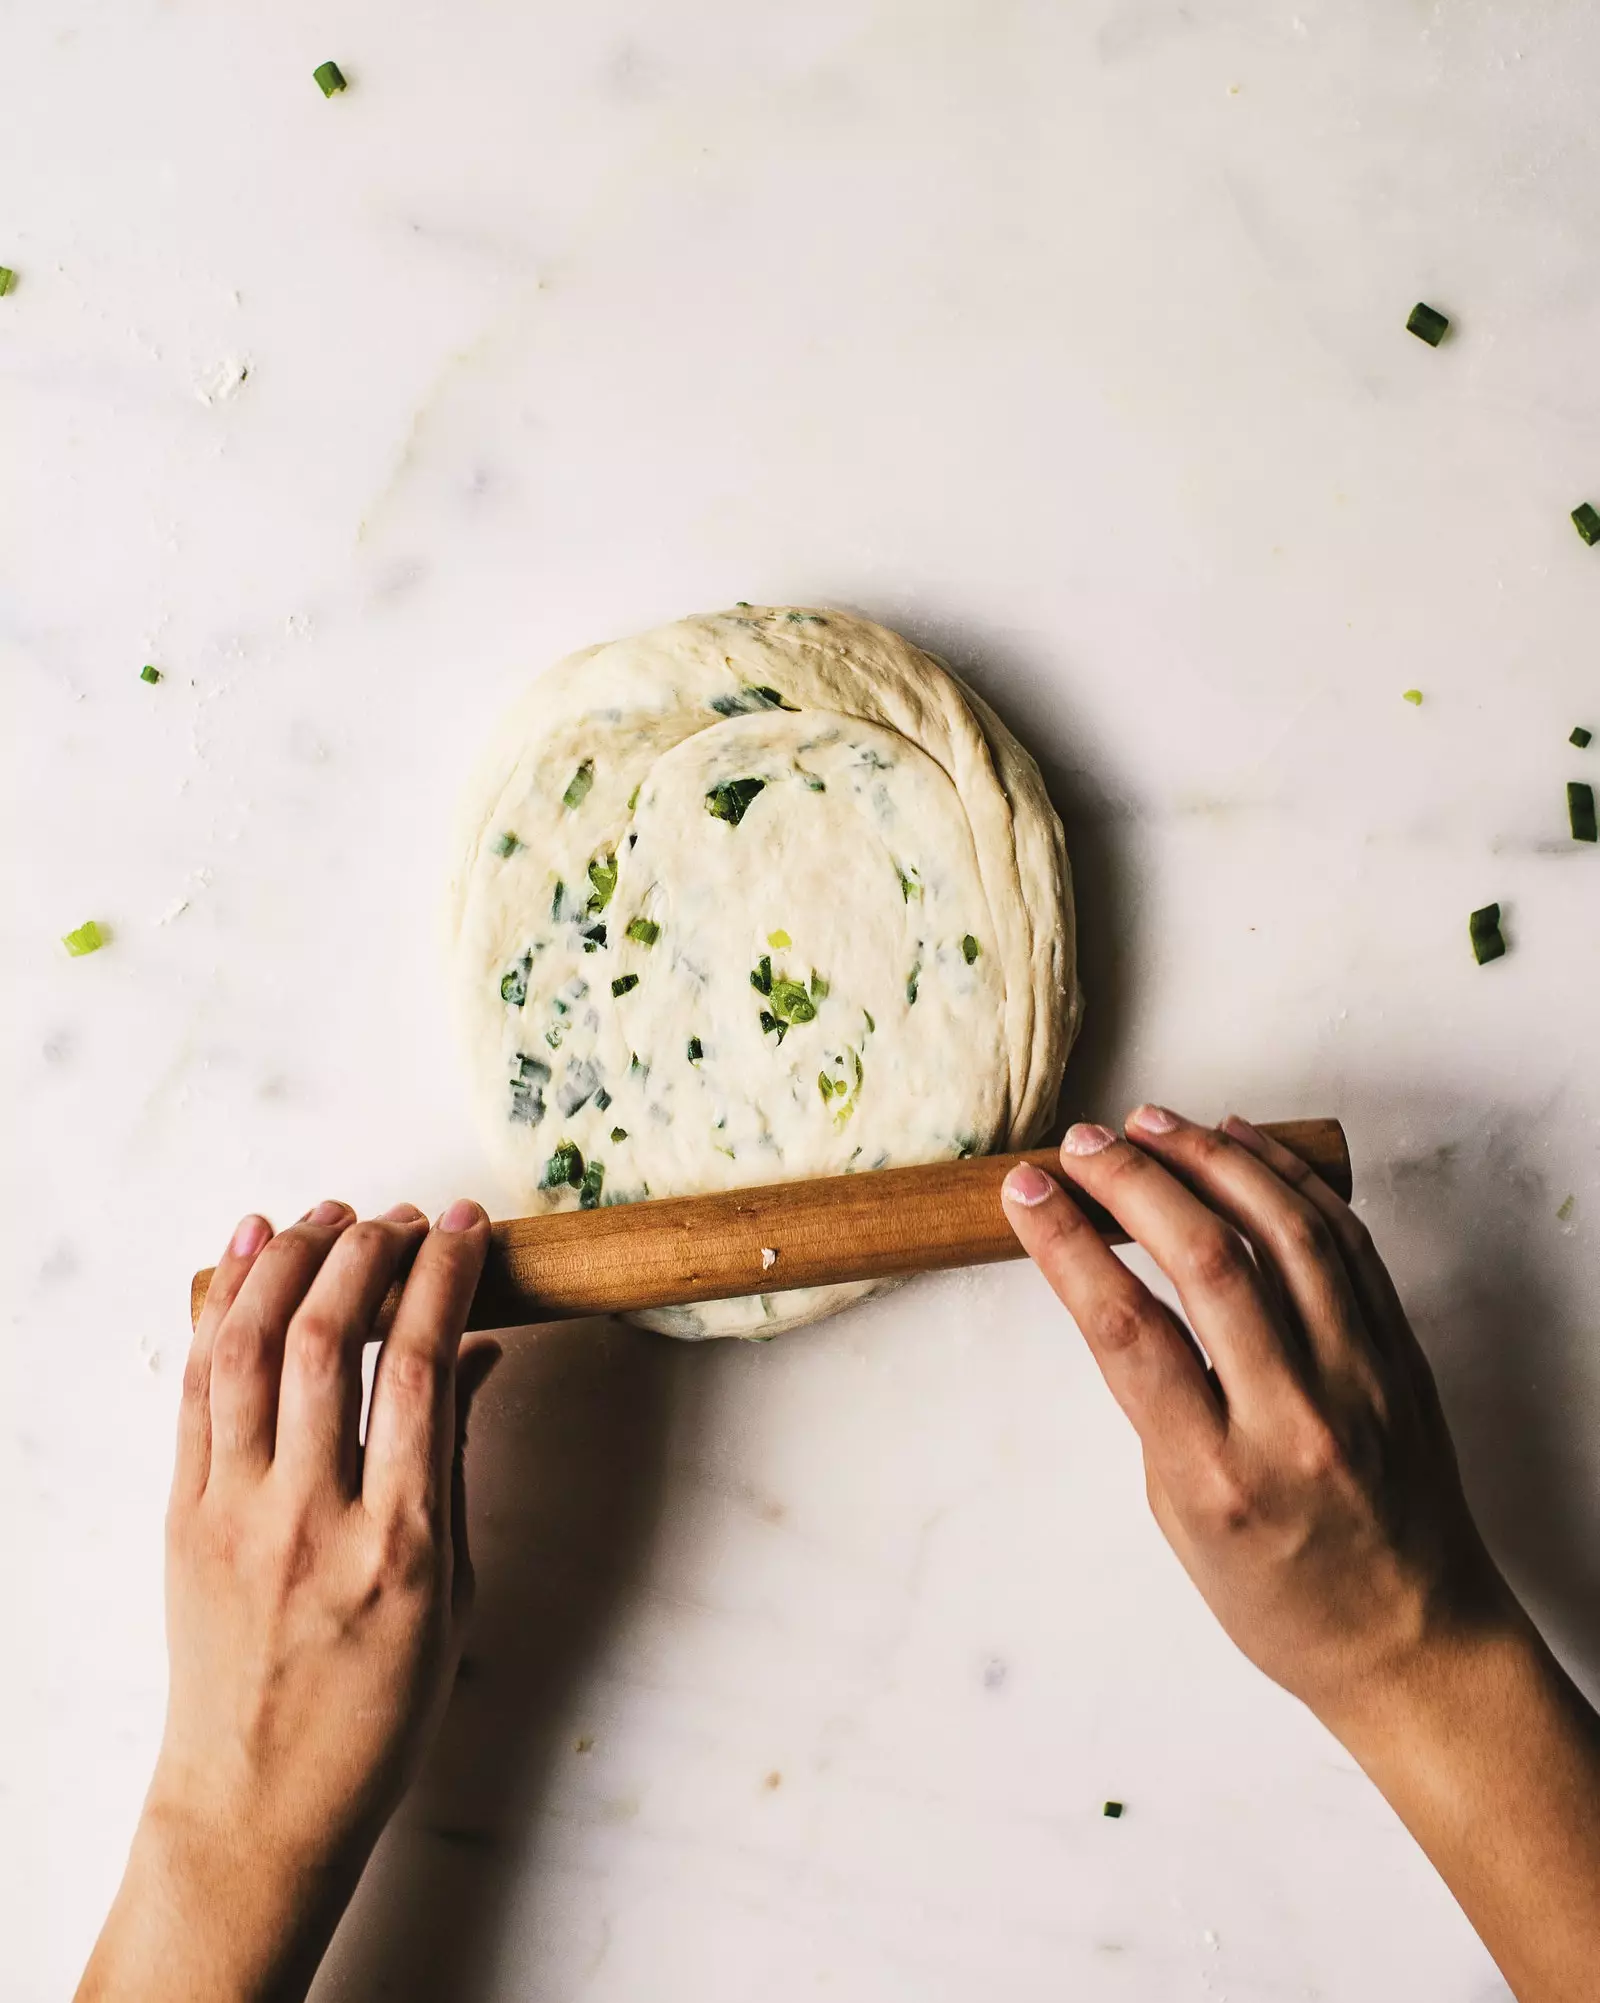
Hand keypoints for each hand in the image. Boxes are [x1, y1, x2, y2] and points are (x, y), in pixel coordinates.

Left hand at [79, 1197, 495, 2002]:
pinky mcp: (180, 1518)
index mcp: (395, 1545)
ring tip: (330, 1214)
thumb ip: (456, 1466)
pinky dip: (219, 1310)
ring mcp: (231, 1516)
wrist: (258, 1805)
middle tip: (405, 1214)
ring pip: (246, 1351)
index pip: (417, 1370)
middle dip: (369, 1252)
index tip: (466, 1226)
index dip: (443, 1277)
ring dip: (288, 1263)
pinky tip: (247, 1255)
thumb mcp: (451, 1596)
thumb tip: (472, 1355)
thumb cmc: (372, 1714)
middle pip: (325, 1343)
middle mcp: (306, 1520)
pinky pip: (194, 1392)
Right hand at [1003, 1108, 1599, 2002]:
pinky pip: (1346, 1241)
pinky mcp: (1403, 1356)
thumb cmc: (1281, 1596)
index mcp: (1220, 1478)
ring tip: (1151, 1122)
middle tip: (1084, 1144)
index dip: (1068, 1244)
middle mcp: (1297, 1421)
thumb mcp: (1177, 1514)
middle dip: (1133, 1182)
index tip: (1028, 1191)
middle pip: (1206, 1262)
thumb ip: (1153, 1400)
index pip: (1128, 1330)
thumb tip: (1114, 1281)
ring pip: (1287, 1232)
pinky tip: (1238, 1144)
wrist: (1414, 1645)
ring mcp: (1363, 1381)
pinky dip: (1288, 1179)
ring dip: (1210, 1160)